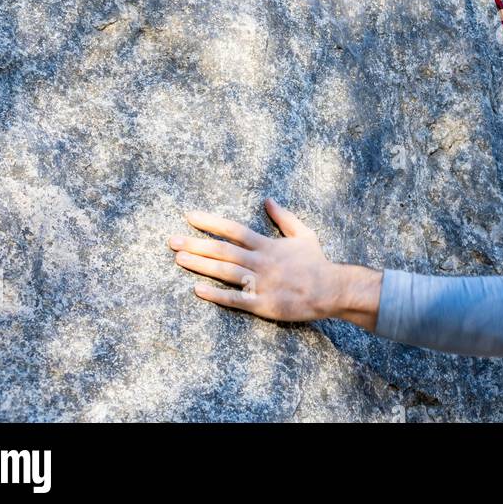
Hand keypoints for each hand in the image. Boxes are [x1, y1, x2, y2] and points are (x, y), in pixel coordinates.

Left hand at [168, 198, 337, 322]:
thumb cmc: (316, 262)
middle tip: (171, 240)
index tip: (190, 217)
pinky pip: (235, 299)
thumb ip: (284, 217)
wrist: (331, 289)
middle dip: (195, 244)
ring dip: (200, 264)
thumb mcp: (303, 234)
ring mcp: (260, 283)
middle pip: (223, 250)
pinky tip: (198, 290)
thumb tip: (268, 200)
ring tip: (178, 258)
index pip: (234, 230)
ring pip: (225, 272)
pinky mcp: (262, 304)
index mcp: (268, 245)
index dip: (211, 223)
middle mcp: (260, 262)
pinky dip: (216, 294)